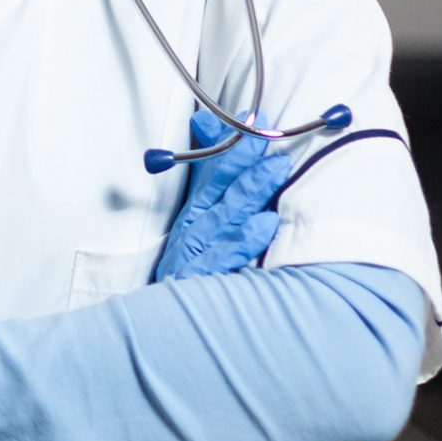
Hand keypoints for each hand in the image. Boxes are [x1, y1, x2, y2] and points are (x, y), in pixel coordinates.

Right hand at [152, 108, 292, 282]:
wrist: (164, 322)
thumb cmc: (189, 269)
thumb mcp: (197, 224)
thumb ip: (208, 181)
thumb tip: (207, 128)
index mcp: (194, 213)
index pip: (211, 171)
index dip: (230, 143)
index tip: (251, 118)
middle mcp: (195, 228)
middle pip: (220, 186)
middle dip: (243, 157)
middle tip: (267, 133)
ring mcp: (199, 252)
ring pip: (228, 214)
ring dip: (252, 188)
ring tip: (277, 167)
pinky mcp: (206, 278)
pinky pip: (228, 255)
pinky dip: (246, 238)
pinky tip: (266, 224)